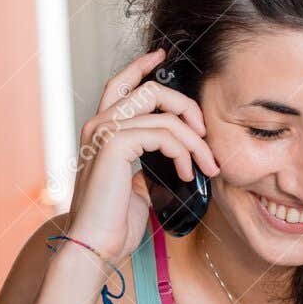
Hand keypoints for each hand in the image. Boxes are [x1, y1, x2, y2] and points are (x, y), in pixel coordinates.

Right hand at [68, 47, 219, 263]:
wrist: (95, 246)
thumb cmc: (114, 223)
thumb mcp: (137, 185)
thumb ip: (149, 163)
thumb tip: (176, 158)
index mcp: (101, 131)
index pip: (120, 84)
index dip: (142, 66)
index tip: (163, 57)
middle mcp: (99, 124)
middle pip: (151, 89)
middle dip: (187, 107)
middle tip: (206, 136)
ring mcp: (104, 132)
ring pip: (165, 114)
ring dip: (195, 140)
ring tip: (207, 166)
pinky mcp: (115, 144)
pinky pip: (164, 133)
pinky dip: (185, 152)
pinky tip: (188, 173)